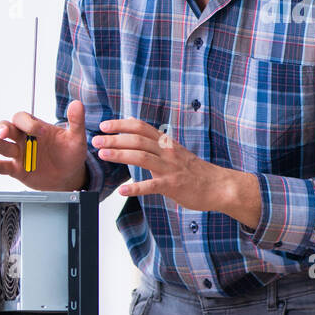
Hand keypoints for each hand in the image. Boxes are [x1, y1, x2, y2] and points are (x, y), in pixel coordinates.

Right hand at [0, 99, 88, 190]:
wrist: (68, 176)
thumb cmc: (70, 154)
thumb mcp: (76, 138)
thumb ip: (75, 122)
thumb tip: (77, 104)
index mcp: (35, 128)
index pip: (25, 119)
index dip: (30, 124)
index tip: (41, 133)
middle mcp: (23, 138)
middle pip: (7, 127)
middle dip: (3, 128)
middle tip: (4, 132)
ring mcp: (18, 154)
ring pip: (1, 145)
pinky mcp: (16, 170)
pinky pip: (1, 166)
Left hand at [93, 118, 261, 227]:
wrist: (218, 185)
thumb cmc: (193, 170)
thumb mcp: (173, 149)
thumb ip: (153, 140)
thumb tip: (132, 125)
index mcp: (166, 142)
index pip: (141, 127)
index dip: (121, 124)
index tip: (104, 125)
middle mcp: (167, 152)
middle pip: (138, 140)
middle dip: (115, 139)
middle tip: (96, 140)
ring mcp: (170, 168)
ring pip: (142, 157)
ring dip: (120, 155)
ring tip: (103, 155)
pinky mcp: (173, 185)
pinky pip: (152, 185)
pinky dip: (136, 187)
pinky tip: (123, 190)